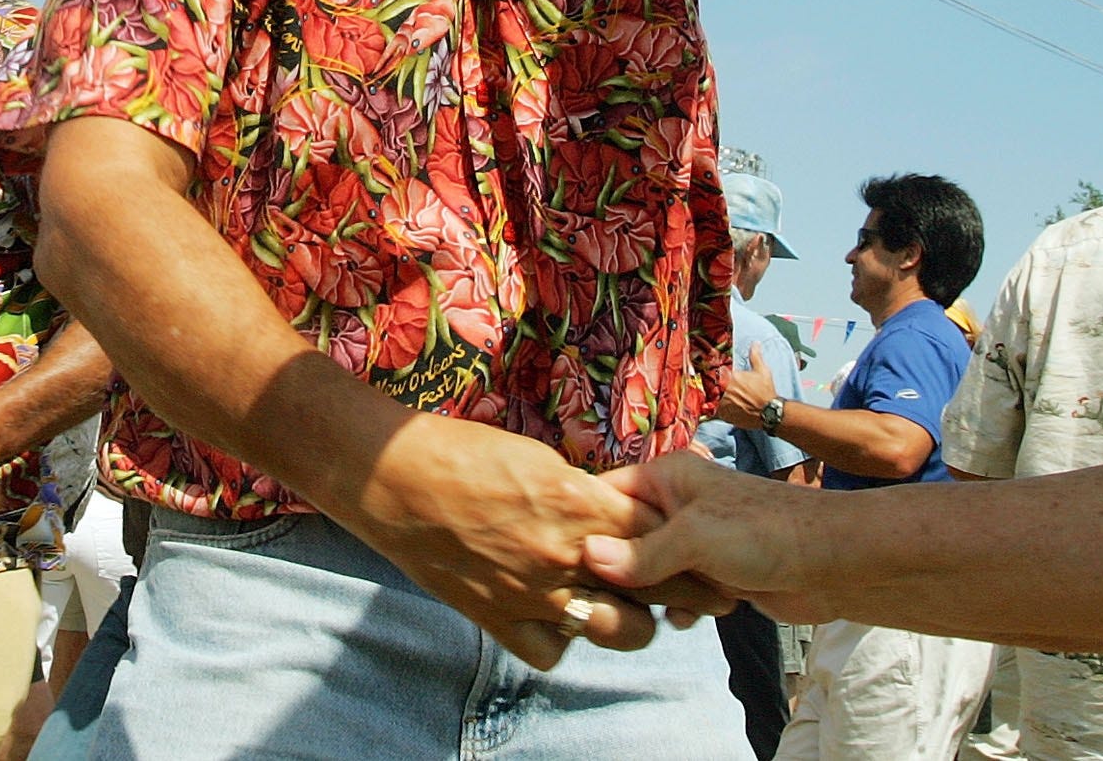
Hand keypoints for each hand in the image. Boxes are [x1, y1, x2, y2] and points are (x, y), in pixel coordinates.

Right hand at [338, 413, 687, 670]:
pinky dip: (561, 638)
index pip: (661, 532)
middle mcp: (565, 555)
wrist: (395, 480)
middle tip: (692, 588)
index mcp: (580, 504)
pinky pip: (553, 651)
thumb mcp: (540, 458)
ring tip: (624, 605)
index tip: (707, 549)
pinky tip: (557, 617)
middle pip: (654, 589)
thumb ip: (586, 493)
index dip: (688, 542)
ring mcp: (533, 594)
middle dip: (682, 590)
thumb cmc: (464, 452)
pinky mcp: (499, 619)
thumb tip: (617, 511)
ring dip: (628, 619)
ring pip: (617, 630)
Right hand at [582, 448, 822, 621]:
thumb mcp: (696, 538)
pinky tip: (684, 622)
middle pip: (619, 539)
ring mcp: (692, 542)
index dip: (580, 525)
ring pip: (645, 572)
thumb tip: (586, 556)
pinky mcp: (711, 574)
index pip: (603, 495)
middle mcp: (673, 504)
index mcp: (665, 477)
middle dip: (612, 571)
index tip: (558, 561)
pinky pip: (673, 593)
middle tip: (601, 602)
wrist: (832, 563)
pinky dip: (674, 610)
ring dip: (646, 596)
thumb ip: (642, 552)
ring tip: (644, 615)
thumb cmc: (765, 532)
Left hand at [714, 347, 779, 428]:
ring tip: (720, 398)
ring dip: (714, 398)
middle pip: (710, 386)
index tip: (714, 374)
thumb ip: (755, 356)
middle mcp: (723, 391)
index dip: (713, 373)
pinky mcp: (724, 416)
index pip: (714, 372)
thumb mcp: (762, 371)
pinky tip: (722, 408)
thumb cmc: (766, 391)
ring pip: (711, 399)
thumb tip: (755, 343)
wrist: (769, 412)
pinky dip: (716, 410)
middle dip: (712, 386)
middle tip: (716, 386)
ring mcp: (722, 404)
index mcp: (729, 377)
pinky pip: (714, 412)